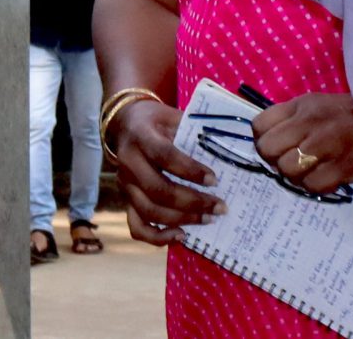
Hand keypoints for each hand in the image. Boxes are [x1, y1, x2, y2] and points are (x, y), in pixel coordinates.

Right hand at [105, 97, 224, 244]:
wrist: (125, 125)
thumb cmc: (156, 121)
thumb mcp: (172, 116)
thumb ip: (193, 131)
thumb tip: (227, 149)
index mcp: (140, 136)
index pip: (164, 155)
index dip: (189, 170)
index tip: (214, 179)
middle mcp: (128, 162)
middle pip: (158, 189)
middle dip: (192, 202)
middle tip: (220, 206)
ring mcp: (125, 184)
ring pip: (150, 211)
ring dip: (182, 219)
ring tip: (209, 218)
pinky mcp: (126, 200)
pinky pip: (137, 227)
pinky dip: (158, 238)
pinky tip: (181, 235)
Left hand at [251, 93, 352, 195]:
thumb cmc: (351, 115)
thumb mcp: (317, 105)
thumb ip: (291, 118)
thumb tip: (267, 140)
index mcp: (301, 106)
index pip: (259, 126)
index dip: (263, 140)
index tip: (276, 147)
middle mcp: (309, 123)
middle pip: (268, 150)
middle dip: (275, 160)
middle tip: (291, 162)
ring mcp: (326, 145)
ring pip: (287, 170)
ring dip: (295, 176)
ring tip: (309, 171)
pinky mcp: (343, 167)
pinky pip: (312, 185)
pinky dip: (315, 185)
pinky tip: (325, 178)